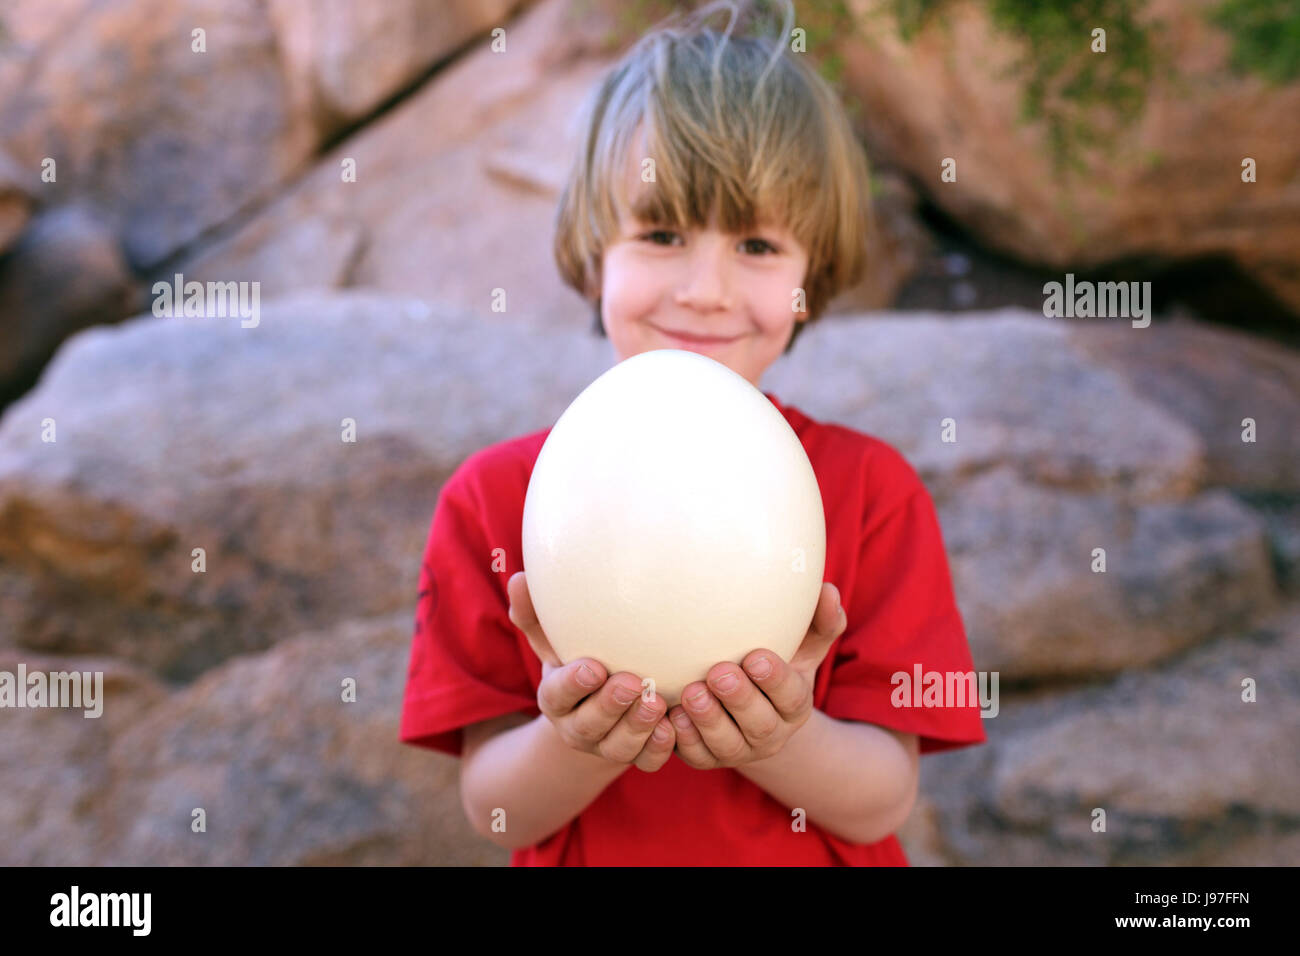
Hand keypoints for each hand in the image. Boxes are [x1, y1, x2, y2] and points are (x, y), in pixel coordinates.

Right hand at [507, 571, 675, 771]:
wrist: (600, 703)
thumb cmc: (579, 656)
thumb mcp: (555, 638)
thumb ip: (536, 614)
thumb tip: (520, 578)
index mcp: (556, 698)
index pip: (558, 694)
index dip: (574, 684)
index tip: (594, 667)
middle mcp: (577, 727)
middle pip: (589, 725)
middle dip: (610, 706)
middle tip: (633, 683)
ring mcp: (607, 745)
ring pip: (619, 748)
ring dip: (638, 728)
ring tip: (657, 703)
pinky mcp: (636, 756)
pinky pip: (647, 761)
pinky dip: (659, 748)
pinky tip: (673, 726)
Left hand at [669, 581, 846, 769]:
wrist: (746, 707)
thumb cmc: (775, 660)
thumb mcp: (802, 644)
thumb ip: (819, 621)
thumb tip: (828, 591)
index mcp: (795, 704)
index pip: (792, 696)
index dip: (775, 679)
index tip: (755, 657)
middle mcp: (772, 733)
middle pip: (760, 724)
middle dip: (739, 699)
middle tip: (719, 672)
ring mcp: (739, 749)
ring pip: (727, 745)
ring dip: (709, 720)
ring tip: (692, 693)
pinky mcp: (708, 758)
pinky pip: (697, 756)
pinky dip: (684, 739)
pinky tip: (672, 716)